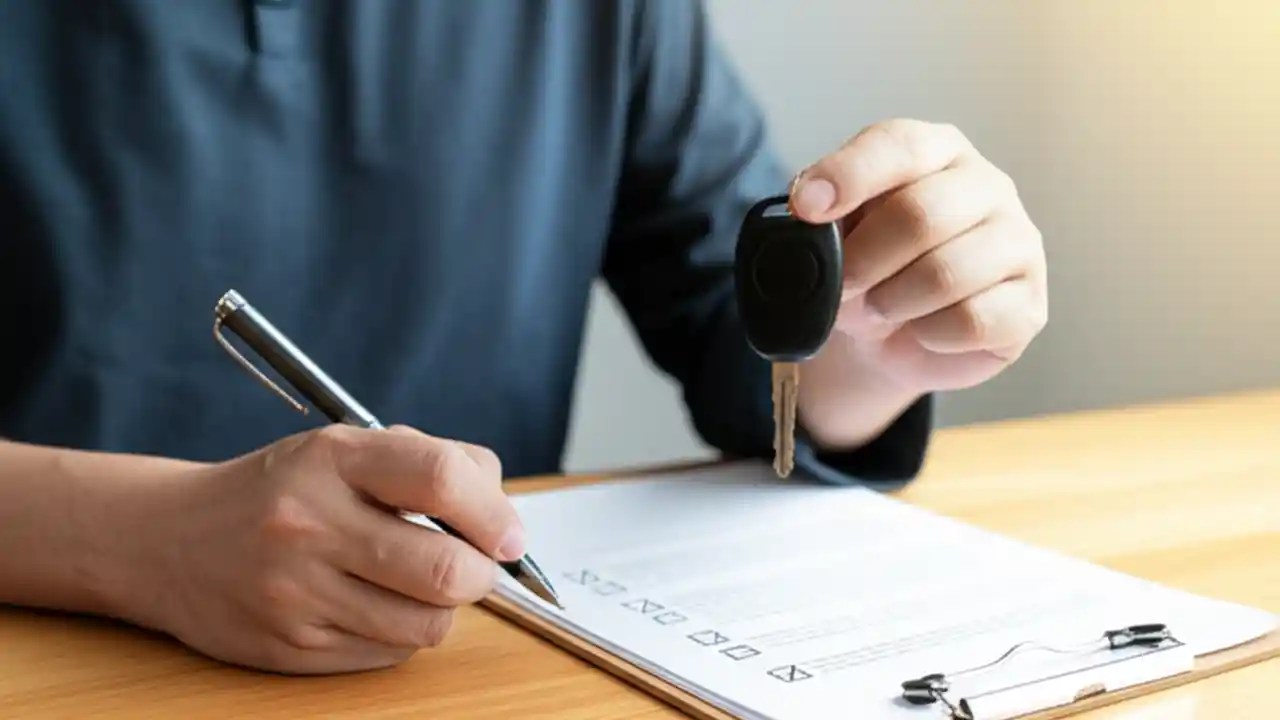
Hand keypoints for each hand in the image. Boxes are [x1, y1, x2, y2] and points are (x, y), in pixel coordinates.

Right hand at [123, 425, 522, 673]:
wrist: (168, 541)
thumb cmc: (281, 491)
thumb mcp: (344, 450)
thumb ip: (431, 464)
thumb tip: (503, 516)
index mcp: (332, 458)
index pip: (441, 477)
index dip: (494, 513)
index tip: (509, 536)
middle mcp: (310, 523)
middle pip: (445, 569)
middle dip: (480, 574)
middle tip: (475, 567)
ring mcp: (296, 592)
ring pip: (426, 624)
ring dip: (443, 609)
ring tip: (420, 585)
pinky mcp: (289, 647)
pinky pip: (388, 655)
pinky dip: (401, 635)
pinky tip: (374, 607)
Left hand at [790, 118, 1046, 392]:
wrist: (889, 341)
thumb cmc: (869, 271)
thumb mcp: (836, 235)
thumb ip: (824, 217)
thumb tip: (809, 213)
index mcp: (936, 151)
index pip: (899, 145)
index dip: (849, 175)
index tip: (806, 207)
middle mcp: (986, 186)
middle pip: (922, 214)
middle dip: (865, 260)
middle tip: (843, 285)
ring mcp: (1017, 242)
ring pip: (946, 273)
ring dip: (893, 301)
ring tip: (881, 308)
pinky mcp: (1030, 304)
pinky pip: (972, 321)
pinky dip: (929, 334)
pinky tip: (923, 329)